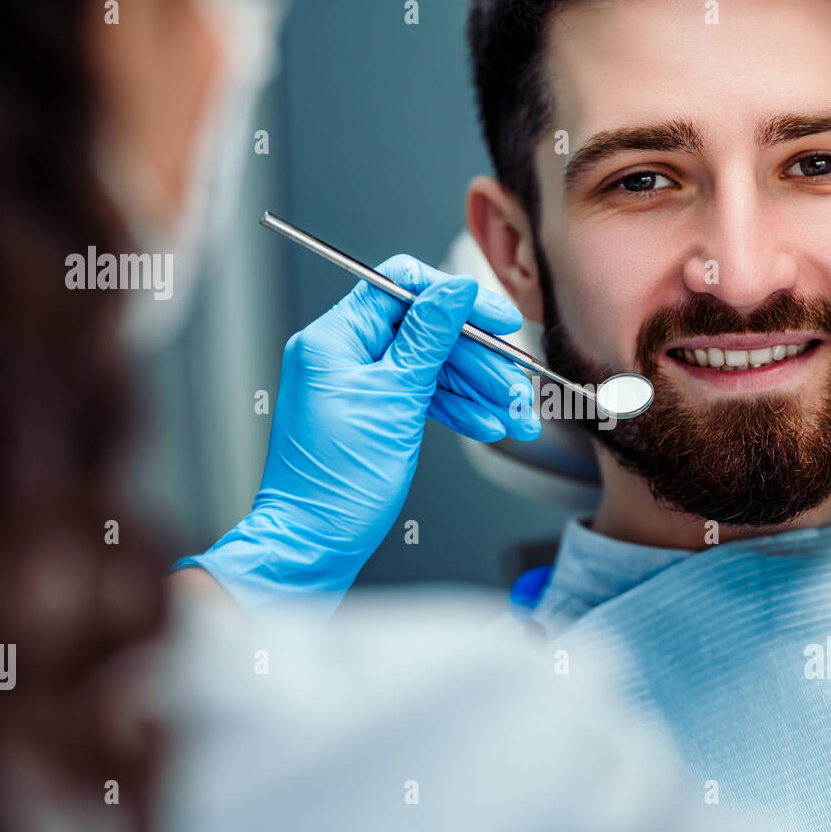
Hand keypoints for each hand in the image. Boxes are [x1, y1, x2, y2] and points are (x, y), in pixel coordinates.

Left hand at [175, 255, 539, 615]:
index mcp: (334, 339)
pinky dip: (457, 410)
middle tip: (515, 384)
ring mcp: (357, 383)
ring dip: (478, 391)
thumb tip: (456, 291)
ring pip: (431, 368)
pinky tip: (488, 425)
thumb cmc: (337, 482)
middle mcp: (341, 353)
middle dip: (478, 361)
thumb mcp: (395, 400)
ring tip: (515, 415)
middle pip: (425, 331)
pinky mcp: (372, 411)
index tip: (499, 320)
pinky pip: (422, 396)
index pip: (401, 287)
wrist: (315, 544)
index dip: (457, 300)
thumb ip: (429, 339)